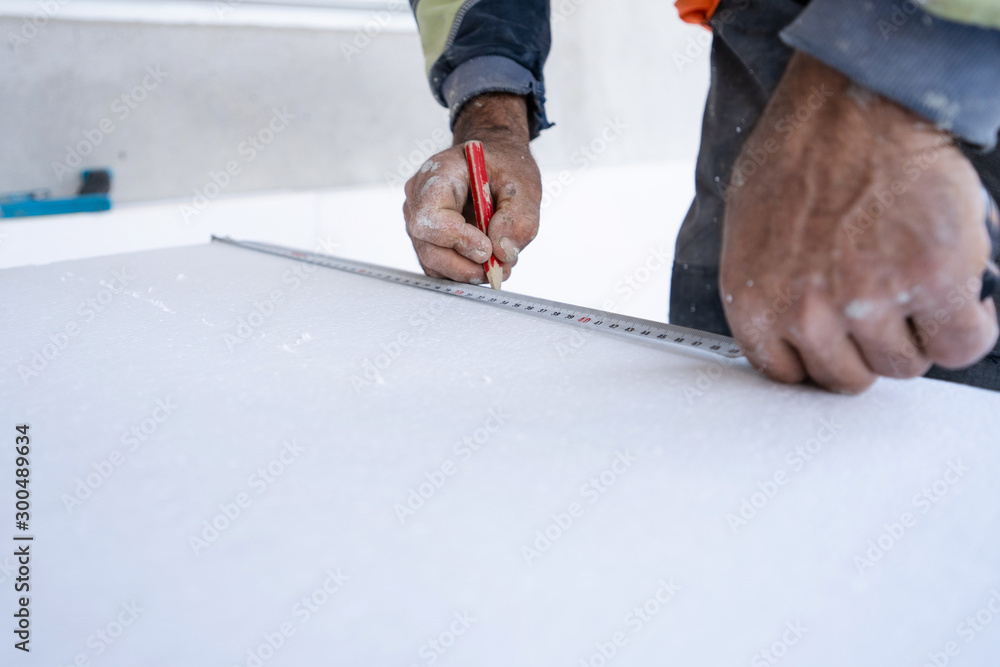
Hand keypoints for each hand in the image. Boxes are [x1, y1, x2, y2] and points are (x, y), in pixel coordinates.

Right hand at [403, 93, 541, 284]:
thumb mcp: (523, 185)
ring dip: (468, 271)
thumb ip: (517, 218)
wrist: (493, 163)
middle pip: (428, 247)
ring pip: (433, 262)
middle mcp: (419, 197)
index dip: (458, 239)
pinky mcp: (427, 240)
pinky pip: (439, 266)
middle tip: (501, 266)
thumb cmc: (503, 167)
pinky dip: (464, 270)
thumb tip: (503, 252)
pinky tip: (487, 260)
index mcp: (439, 173)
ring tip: (500, 261)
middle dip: (466, 265)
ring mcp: (419, 220)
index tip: (488, 249)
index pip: (430, 216)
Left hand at [720, 53, 997, 393]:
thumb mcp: (750, 233)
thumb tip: (790, 330)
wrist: (853, 103)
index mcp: (754, 303)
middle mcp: (806, 313)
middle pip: (850, 378)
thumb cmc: (798, 153)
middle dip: (868, 348)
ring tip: (916, 290)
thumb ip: (769, 290)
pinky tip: (961, 300)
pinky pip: (959, 345)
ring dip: (915, 336)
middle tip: (883, 309)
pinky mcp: (929, 282)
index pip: (788, 375)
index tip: (842, 344)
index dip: (823, 358)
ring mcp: (868, 301)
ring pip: (904, 365)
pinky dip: (968, 329)